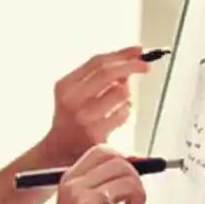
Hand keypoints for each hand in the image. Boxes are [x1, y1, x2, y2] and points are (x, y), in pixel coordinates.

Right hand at [36, 146, 145, 203]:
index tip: (127, 181)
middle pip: (121, 164)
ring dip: (138, 203)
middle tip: (131, 202)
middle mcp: (74, 188)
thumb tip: (135, 164)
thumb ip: (98, 186)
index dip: (124, 162)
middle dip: (136, 183)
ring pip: (131, 185)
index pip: (103, 151)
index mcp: (68, 180)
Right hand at [44, 46, 149, 160]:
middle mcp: (72, 100)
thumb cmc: (71, 120)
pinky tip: (114, 119)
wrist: (58, 153)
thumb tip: (130, 61)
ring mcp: (83, 118)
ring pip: (120, 93)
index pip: (96, 62)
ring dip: (126, 96)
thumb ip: (97, 78)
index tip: (137, 51)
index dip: (121, 54)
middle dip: (132, 65)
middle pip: (108, 73)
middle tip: (145, 66)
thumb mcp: (75, 94)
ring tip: (117, 104)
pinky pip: (123, 114)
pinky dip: (124, 113)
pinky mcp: (96, 134)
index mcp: (65, 86)